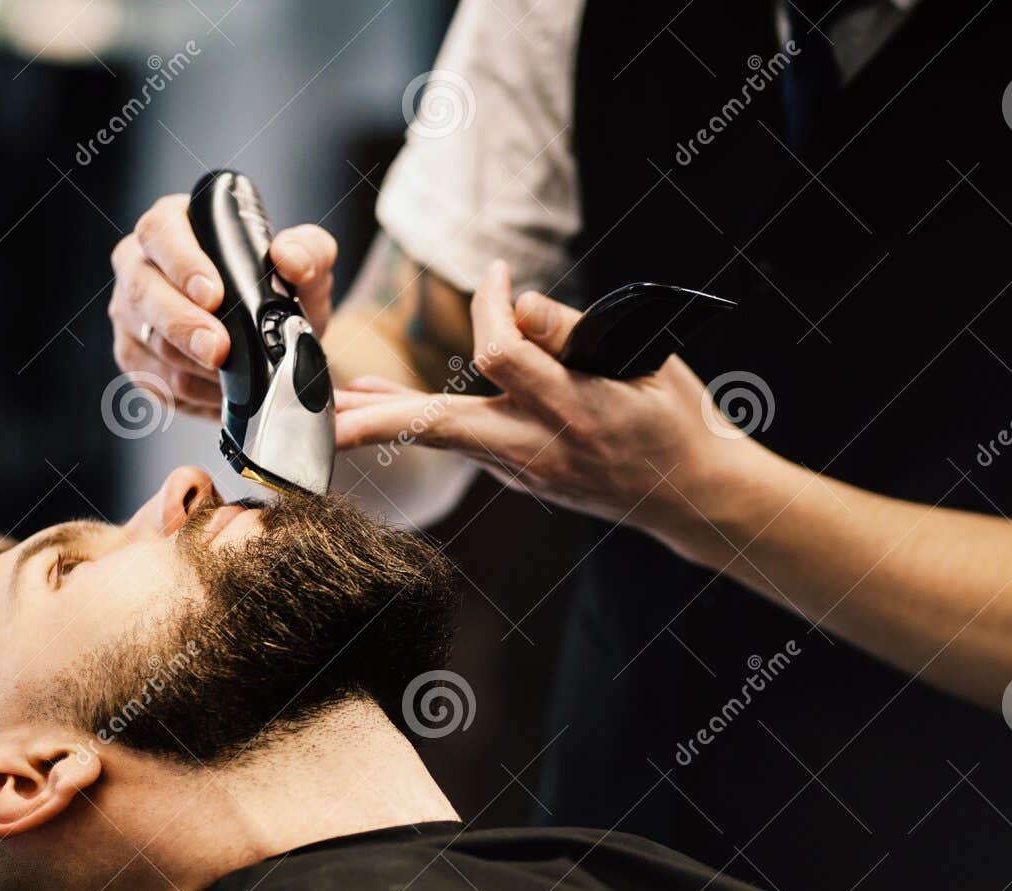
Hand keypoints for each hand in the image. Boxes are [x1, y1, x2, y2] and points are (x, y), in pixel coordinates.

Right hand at [108, 193, 338, 420]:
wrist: (277, 336)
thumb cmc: (279, 287)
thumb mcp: (306, 263)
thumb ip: (309, 251)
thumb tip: (289, 258)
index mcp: (175, 224)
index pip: (160, 232)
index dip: (182, 263)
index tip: (213, 294)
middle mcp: (142, 264)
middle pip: (142, 291)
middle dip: (182, 324)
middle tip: (218, 348)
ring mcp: (132, 314)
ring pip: (148, 343)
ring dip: (192, 365)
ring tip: (234, 375)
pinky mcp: (136, 358)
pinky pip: (157, 381)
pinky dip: (193, 392)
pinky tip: (223, 392)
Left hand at [335, 260, 755, 540]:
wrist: (692, 495)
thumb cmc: (676, 420)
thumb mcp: (643, 361)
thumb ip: (572, 333)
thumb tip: (513, 304)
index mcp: (578, 411)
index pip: (505, 353)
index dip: (490, 305)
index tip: (495, 274)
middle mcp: (542, 449)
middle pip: (440, 426)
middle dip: (375, 420)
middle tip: (319, 418)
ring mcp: (526, 472)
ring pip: (440, 440)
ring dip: (381, 420)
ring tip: (330, 403)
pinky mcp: (520, 479)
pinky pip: (460, 447)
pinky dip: (420, 424)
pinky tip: (382, 407)